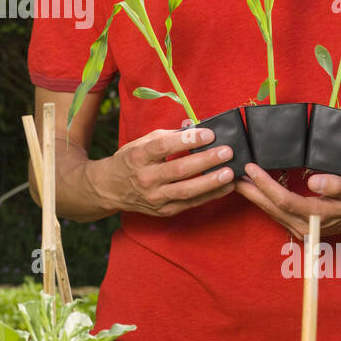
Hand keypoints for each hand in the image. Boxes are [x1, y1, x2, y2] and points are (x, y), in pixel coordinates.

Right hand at [89, 127, 236, 216]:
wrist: (110, 188)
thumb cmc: (130, 160)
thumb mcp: (142, 143)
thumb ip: (167, 136)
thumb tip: (195, 129)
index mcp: (139, 156)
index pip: (165, 147)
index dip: (188, 140)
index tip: (209, 133)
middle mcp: (145, 178)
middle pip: (179, 169)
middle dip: (206, 160)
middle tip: (227, 151)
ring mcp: (155, 197)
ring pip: (187, 190)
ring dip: (211, 181)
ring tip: (230, 172)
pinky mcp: (164, 211)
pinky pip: (190, 203)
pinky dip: (210, 195)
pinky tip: (226, 186)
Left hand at [235, 162, 340, 239]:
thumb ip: (337, 185)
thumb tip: (314, 181)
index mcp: (317, 217)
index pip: (283, 200)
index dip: (265, 184)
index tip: (250, 167)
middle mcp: (304, 227)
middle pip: (270, 207)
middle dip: (249, 190)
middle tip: (229, 172)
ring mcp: (299, 229)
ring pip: (269, 211)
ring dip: (252, 195)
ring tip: (234, 177)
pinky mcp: (297, 225)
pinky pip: (274, 211)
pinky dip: (261, 198)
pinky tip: (251, 187)